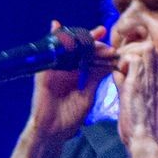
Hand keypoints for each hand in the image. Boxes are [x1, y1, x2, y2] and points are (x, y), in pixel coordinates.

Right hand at [10, 21, 114, 157]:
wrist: (52, 131)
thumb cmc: (70, 116)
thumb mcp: (88, 94)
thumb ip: (95, 77)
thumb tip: (111, 62)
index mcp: (79, 75)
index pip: (91, 57)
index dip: (102, 50)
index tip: (113, 46)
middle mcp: (68, 69)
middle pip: (79, 49)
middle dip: (90, 38)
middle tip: (101, 30)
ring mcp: (56, 69)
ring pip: (66, 47)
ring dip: (76, 36)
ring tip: (83, 28)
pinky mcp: (44, 71)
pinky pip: (49, 53)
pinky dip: (52, 40)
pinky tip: (57, 27)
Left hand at [115, 41, 157, 157]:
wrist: (142, 140)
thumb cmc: (136, 124)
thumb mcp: (131, 99)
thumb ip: (126, 83)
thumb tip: (117, 72)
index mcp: (155, 81)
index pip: (150, 53)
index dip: (135, 51)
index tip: (121, 60)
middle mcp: (155, 77)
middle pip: (150, 47)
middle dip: (132, 48)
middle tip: (116, 60)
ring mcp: (148, 79)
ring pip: (144, 48)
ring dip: (127, 53)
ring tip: (116, 66)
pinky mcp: (138, 84)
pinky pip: (133, 60)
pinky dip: (121, 61)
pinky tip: (114, 72)